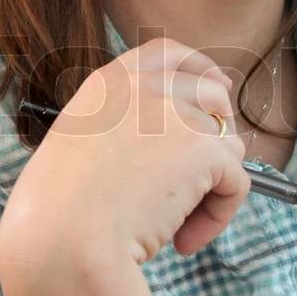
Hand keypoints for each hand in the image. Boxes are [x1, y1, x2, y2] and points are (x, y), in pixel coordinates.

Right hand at [0, 39, 249, 273]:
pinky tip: (183, 241)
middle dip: (218, 139)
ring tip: (174, 227)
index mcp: (109, 84)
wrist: (61, 242)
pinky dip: (219, 216)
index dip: (201, 69)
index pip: (169, 54)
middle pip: (214, 96)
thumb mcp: (81, 148)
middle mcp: (145, 88)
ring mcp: (177, 114)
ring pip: (228, 147)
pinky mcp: (203, 148)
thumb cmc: (59, 214)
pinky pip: (237, 182)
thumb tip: (188, 134)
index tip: (218, 92)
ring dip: (211, 190)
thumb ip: (126, 128)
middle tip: (195, 189)